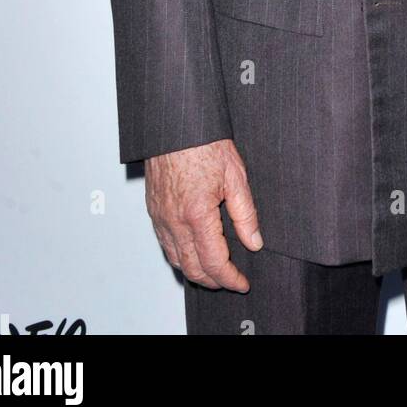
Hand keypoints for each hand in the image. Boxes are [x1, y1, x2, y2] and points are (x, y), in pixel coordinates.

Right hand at [145, 137, 261, 291]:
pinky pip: (165, 243)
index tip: (241, 283)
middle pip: (192, 268)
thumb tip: (254, 242)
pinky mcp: (153, 209)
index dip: (230, 279)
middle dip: (213, 281)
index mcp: (197, 214)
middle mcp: (174, 220)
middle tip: (230, 280)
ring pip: (175, 259)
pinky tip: (192, 250)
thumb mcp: (235, 175)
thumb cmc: (203, 142)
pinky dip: (179, 255)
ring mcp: (160, 216)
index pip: (214, 262)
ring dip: (194, 271)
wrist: (176, 123)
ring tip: (214, 270)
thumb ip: (245, 214)